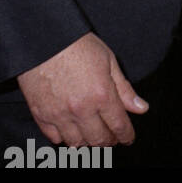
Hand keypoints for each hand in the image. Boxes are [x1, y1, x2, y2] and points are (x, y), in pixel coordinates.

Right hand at [17, 33, 146, 147]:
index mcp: (102, 95)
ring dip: (88, 142)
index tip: (128, 138)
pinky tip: (71, 131)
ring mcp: (59, 115)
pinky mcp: (41, 115)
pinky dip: (65, 138)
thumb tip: (141, 108)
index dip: (126, 135)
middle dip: (109, 141)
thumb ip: (124, 89)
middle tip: (112, 137)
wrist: (45, 39)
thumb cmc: (78, 45)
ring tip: (93, 135)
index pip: (118, 125)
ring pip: (77, 143)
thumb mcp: (109, 61)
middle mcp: (81, 109)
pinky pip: (55, 138)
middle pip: (98, 139)